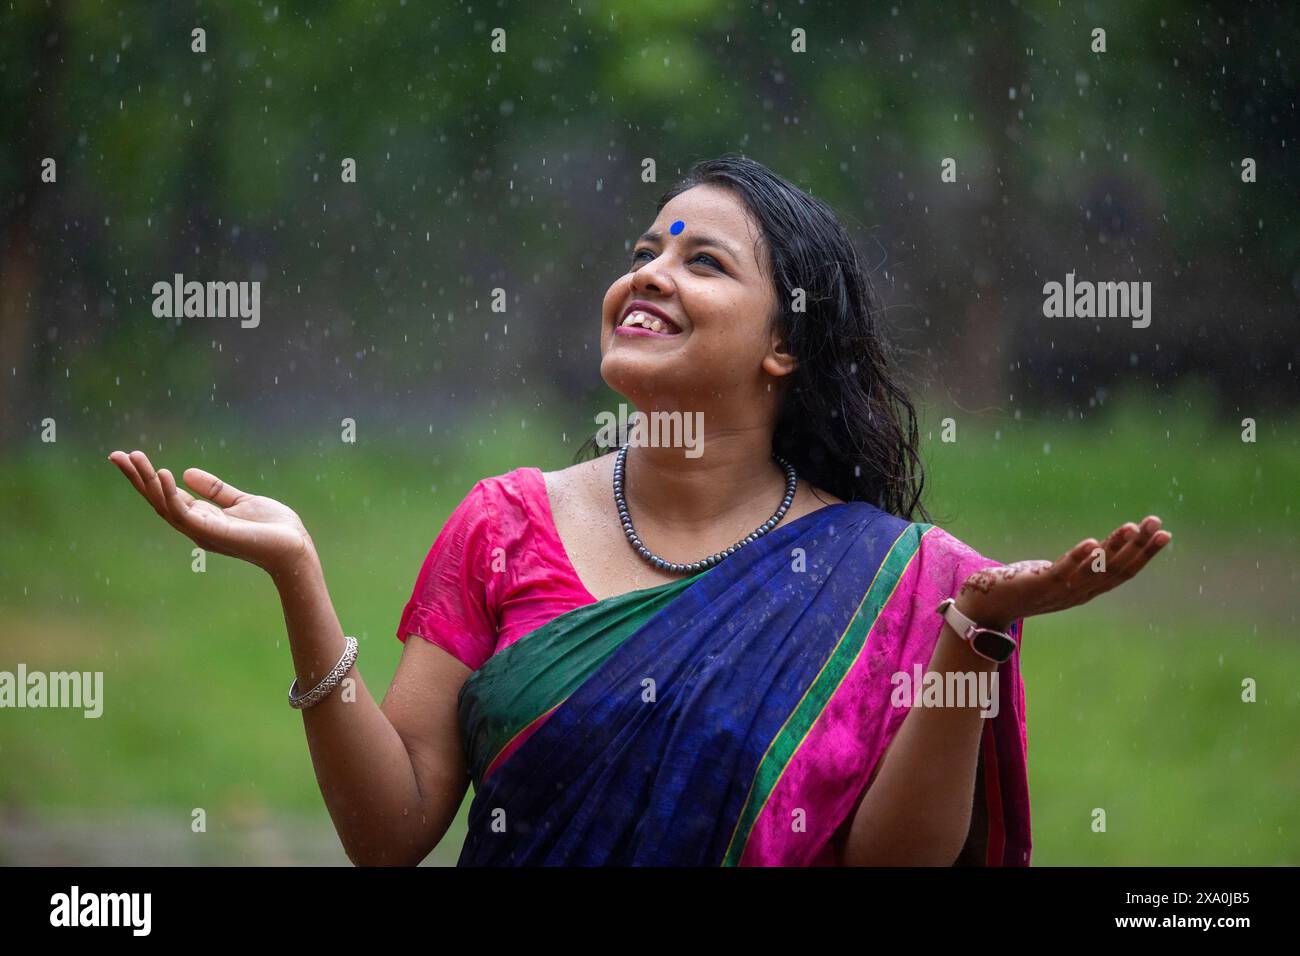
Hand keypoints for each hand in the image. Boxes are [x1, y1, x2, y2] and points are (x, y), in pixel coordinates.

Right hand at [108, 449, 315, 576]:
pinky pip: (185, 514)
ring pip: (165, 506)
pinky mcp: (213, 533)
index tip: (130, 457)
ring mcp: (203, 531)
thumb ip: (215, 490)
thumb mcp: (242, 501)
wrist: (295, 548)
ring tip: (134, 459)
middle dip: (137, 479)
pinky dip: (171, 495)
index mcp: (202, 518)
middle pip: (158, 501)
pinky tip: (163, 474)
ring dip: (148, 483)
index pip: (167, 496)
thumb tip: (187, 472)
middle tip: (115, 455)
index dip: (148, 478)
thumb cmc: (274, 528)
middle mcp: (197, 526)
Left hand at [954, 516, 1171, 630]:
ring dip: (1115, 548)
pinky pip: (1063, 571)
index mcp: (1086, 590)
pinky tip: (1091, 542)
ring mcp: (1059, 591)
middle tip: (1157, 525)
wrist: (986, 605)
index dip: (1145, 554)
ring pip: (1094, 570)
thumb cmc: (1023, 586)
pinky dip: (1078, 558)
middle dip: (1139, 547)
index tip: (1164, 534)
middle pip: (1115, 570)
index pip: (1123, 571)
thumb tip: (1098, 548)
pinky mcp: (1038, 585)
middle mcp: (1078, 593)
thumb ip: (1079, 566)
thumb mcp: (1058, 574)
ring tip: (1132, 527)